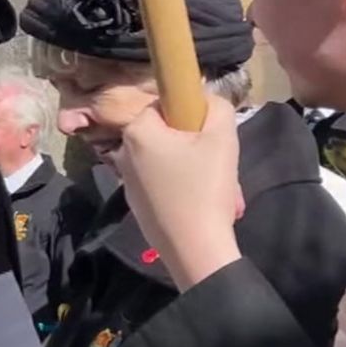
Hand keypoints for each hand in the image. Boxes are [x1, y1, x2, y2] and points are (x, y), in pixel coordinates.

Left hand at [114, 96, 244, 289]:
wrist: (194, 247)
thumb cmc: (206, 187)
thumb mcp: (223, 138)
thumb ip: (217, 107)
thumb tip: (206, 99)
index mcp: (137, 131)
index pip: (162, 104)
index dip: (189, 114)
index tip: (207, 134)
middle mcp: (122, 152)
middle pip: (164, 134)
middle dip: (193, 144)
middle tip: (216, 161)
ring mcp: (126, 180)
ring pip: (165, 159)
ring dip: (191, 167)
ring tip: (214, 186)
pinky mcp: (135, 202)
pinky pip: (160, 182)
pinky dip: (181, 186)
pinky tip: (201, 202)